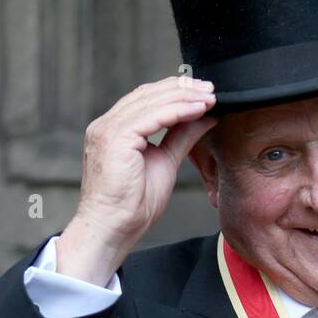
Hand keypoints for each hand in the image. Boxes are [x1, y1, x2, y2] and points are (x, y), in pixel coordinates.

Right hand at [56, 76, 217, 283]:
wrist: (113, 229)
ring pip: (151, 101)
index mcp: (114, 130)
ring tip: (210, 97)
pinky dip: (178, 110)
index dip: (175, 92)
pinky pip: (152, 116)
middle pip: (148, 94)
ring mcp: (107, 129)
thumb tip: (203, 118)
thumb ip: (180, 138)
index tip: (203, 93)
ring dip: (184, 97)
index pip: (145, 100)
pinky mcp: (115, 138)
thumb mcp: (165, 163)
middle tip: (211, 89)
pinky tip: (198, 109)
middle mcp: (106, 125)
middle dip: (182, 89)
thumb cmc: (132, 206)